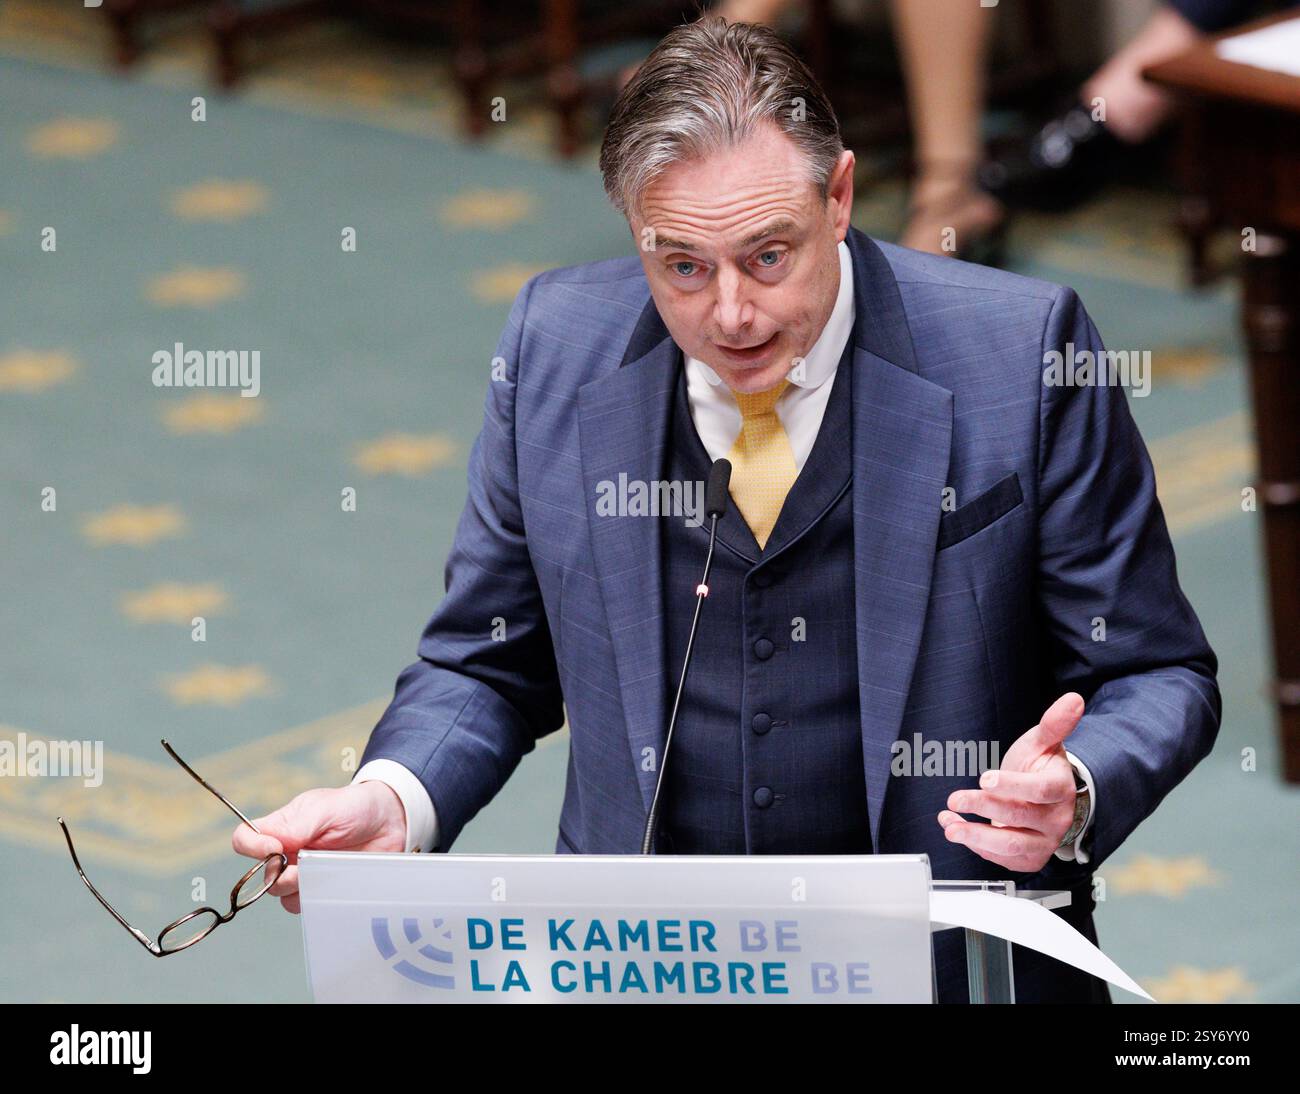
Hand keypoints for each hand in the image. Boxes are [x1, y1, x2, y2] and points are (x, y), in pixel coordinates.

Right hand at [232, 781, 406, 914]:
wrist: (389, 821)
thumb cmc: (354, 808)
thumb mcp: (325, 808)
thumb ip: (297, 826)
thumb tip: (270, 844)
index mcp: (281, 827)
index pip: (244, 839)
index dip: (252, 847)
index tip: (274, 847)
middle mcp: (286, 853)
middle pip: (261, 876)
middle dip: (281, 873)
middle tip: (305, 861)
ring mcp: (302, 873)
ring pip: (282, 895)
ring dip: (301, 887)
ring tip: (326, 868)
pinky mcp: (320, 889)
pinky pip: (305, 904)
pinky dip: (317, 897)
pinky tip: (335, 881)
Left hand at [936, 692, 1083, 873]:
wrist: (1043, 798)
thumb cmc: (1040, 768)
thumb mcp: (1043, 743)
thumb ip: (1054, 723)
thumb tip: (1073, 699)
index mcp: (1060, 788)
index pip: (1041, 790)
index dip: (1013, 785)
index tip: (984, 778)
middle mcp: (1055, 819)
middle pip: (1021, 816)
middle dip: (984, 808)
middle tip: (956, 798)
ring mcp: (1043, 841)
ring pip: (1013, 845)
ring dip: (977, 837)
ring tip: (951, 827)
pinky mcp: (1029, 858)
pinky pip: (1003, 859)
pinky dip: (976, 847)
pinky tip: (955, 828)